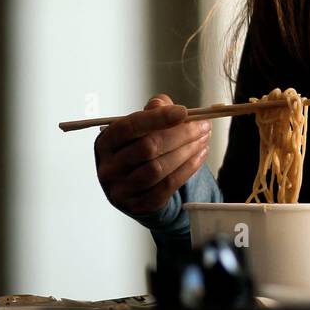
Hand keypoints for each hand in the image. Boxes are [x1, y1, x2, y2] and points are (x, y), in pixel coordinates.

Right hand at [94, 94, 210, 214]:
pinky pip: (167, 186)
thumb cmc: (139, 150)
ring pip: (158, 168)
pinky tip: (200, 155)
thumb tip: (162, 105)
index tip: (183, 112)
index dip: (158, 118)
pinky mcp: (138, 205)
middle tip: (204, 126)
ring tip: (203, 139)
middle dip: (181, 135)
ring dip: (187, 152)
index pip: (130, 127)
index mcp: (105, 142)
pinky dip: (188, 169)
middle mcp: (108, 167)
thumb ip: (154, 111)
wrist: (135, 186)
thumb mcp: (143, 127)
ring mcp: (121, 189)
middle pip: (147, 148)